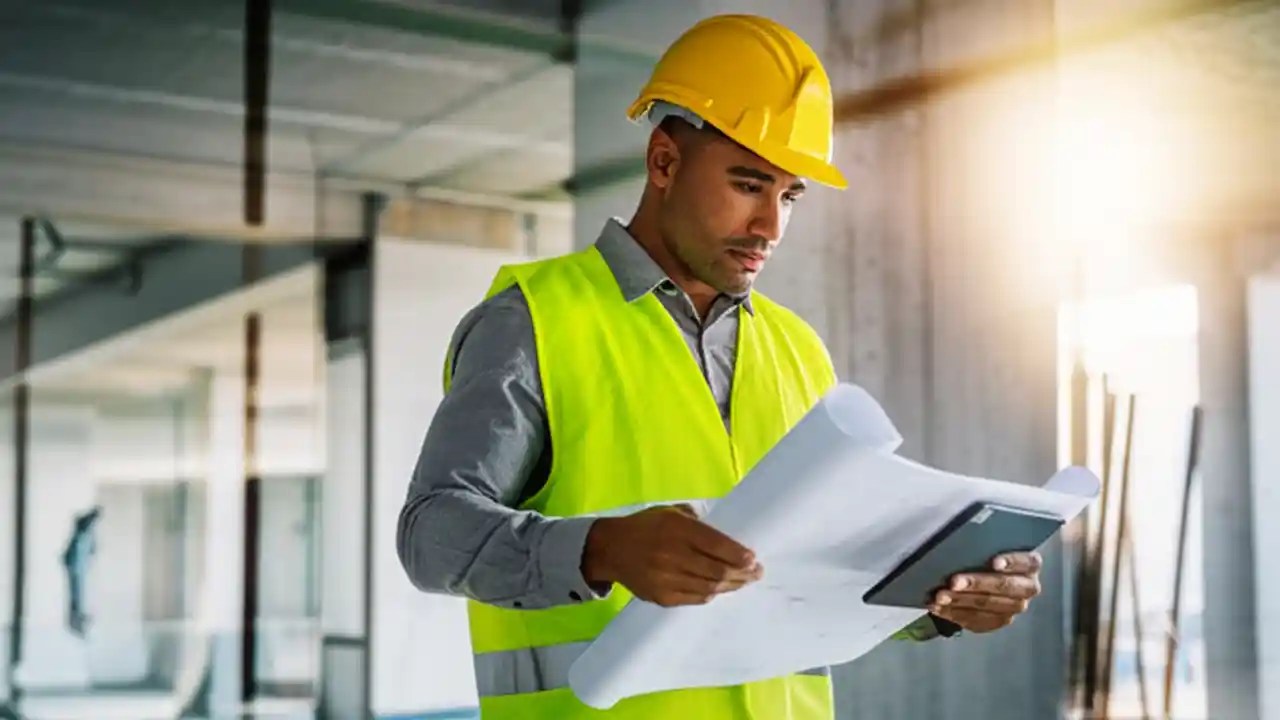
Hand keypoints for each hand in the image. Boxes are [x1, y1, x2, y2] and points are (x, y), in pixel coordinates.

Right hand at [581, 505, 762, 606]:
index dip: (739, 555)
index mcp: (677, 529)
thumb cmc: (646, 526)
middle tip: (756, 573)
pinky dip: (711, 594)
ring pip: (709, 587)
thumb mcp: (669, 513)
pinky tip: (719, 589)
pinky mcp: (662, 596)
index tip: (753, 559)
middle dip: (742, 574)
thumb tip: (726, 536)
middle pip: (718, 570)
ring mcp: (666, 578)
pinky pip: (695, 598)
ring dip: (731, 586)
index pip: (717, 545)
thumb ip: (696, 521)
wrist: (611, 549)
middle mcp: (672, 554)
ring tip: (743, 582)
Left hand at [929, 552, 1042, 632]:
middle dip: (976, 583)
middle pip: (1004, 586)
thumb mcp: (989, 545)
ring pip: (987, 605)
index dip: (1011, 562)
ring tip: (940, 596)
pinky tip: (938, 607)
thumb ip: (984, 543)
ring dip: (960, 601)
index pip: (1027, 562)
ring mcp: (1014, 607)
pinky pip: (976, 620)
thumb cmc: (986, 554)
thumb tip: (961, 539)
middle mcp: (1027, 587)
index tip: (994, 562)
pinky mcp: (998, 621)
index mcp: (1030, 564)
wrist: (984, 578)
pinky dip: (954, 613)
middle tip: (953, 582)